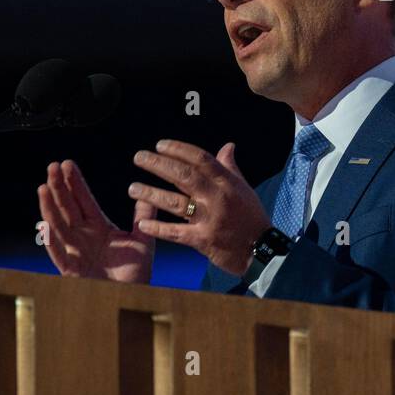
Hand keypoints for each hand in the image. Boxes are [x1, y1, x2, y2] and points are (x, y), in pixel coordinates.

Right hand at [37, 159, 154, 282]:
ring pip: (59, 226)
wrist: (133, 299)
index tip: (67, 163)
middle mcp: (84, 236)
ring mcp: (76, 252)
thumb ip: (143, 218)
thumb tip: (146, 193)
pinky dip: (51, 240)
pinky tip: (44, 225)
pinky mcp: (71, 271)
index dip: (75, 183)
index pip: (84, 200)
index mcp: (99, 227)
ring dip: (50, 207)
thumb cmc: (136, 273)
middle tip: (52, 166)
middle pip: (68, 208)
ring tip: (43, 187)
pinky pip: (59, 254)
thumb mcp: (142, 241)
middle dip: (59, 187)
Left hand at [129, 140, 270, 276]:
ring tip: (133, 188)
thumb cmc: (251, 216)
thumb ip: (230, 167)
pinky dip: (159, 229)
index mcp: (227, 182)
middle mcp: (217, 197)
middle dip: (159, 165)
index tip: (160, 145)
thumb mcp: (243, 188)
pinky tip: (143, 224)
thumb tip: (227, 146)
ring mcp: (210, 219)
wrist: (261, 250)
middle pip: (184, 176)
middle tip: (139, 158)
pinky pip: (176, 233)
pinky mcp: (203, 240)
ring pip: (176, 203)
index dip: (179, 149)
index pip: (201, 159)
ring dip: (152, 194)